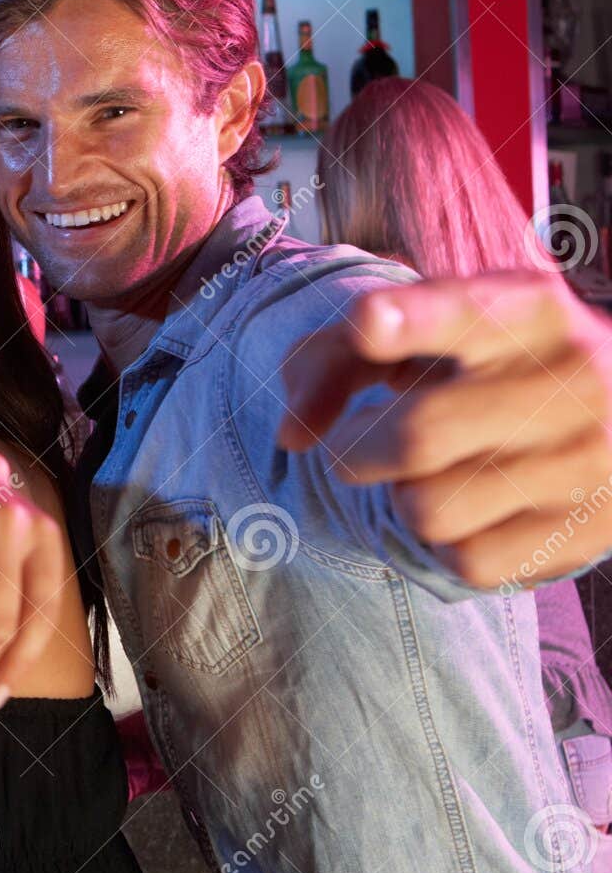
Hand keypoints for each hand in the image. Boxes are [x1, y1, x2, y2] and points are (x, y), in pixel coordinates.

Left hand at [279, 270, 611, 586]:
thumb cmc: (488, 366)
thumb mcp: (425, 334)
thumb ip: (337, 359)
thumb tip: (292, 434)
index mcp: (528, 311)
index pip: (466, 311)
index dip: (410, 319)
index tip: (370, 324)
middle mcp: (572, 377)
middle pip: (418, 436)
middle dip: (357, 450)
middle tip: (356, 444)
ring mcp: (590, 457)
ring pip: (430, 510)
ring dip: (403, 499)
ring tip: (429, 472)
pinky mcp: (591, 528)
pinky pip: (468, 561)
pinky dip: (446, 544)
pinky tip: (470, 509)